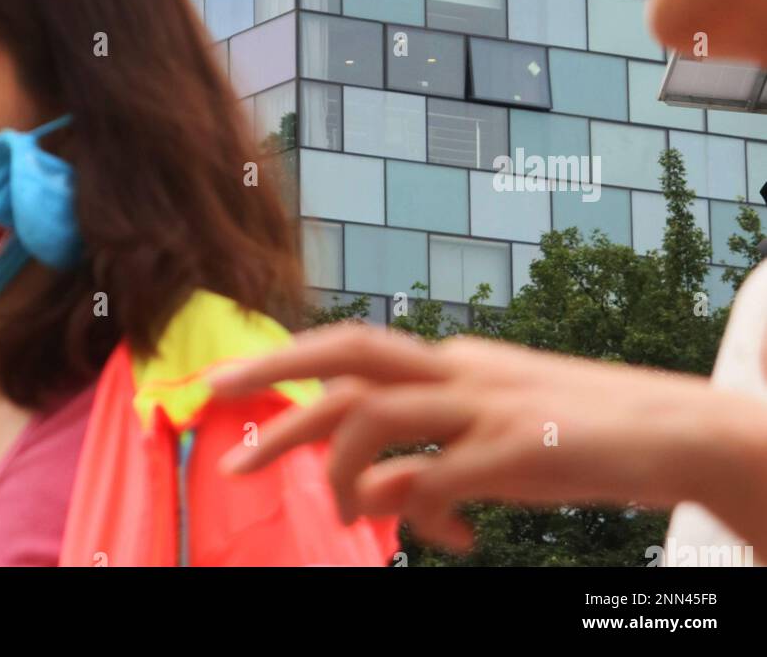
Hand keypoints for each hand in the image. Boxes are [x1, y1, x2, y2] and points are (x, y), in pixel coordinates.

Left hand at [207, 324, 763, 553]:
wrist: (677, 429)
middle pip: (345, 356)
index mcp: (452, 361)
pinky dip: (424, 512)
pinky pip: (435, 477)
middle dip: (273, 372)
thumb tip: (378, 498)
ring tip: (341, 515)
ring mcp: (484, 404)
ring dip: (338, 467)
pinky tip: (459, 537)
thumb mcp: (495, 439)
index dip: (284, 362)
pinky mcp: (516, 447)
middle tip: (211, 395)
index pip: (350, 351)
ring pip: (373, 414)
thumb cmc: (583, 434)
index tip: (228, 382)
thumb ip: (432, 460)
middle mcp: (458, 370)